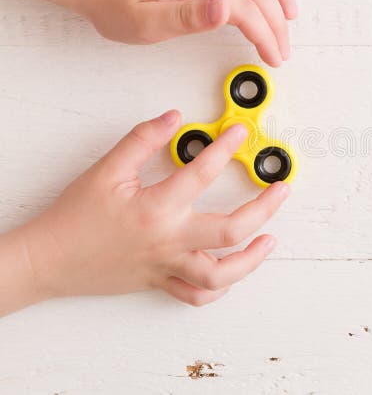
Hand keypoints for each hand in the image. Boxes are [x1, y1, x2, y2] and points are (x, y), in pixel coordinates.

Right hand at [0, 110, 288, 315]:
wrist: (49, 259)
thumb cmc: (75, 217)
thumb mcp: (106, 170)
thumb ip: (141, 140)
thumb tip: (173, 118)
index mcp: (156, 209)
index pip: (201, 173)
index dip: (225, 148)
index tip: (241, 132)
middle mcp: (168, 240)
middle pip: (230, 231)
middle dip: (264, 209)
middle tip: (282, 191)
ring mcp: (167, 265)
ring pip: (220, 274)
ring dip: (251, 259)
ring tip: (269, 240)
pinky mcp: (160, 282)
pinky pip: (196, 295)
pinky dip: (219, 287)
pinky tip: (231, 272)